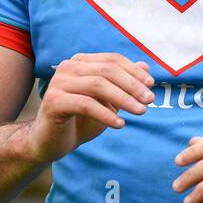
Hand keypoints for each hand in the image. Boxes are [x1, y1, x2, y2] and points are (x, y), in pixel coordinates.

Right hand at [22, 52, 154, 163]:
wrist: (51, 142)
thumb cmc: (81, 120)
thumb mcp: (107, 101)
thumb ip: (123, 83)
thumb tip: (145, 65)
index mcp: (80, 62)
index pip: (112, 60)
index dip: (134, 71)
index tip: (152, 84)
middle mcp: (68, 67)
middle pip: (107, 70)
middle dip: (132, 85)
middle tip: (150, 100)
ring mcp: (58, 83)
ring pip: (98, 85)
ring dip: (123, 99)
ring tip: (140, 111)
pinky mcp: (53, 101)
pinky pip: (86, 104)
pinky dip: (106, 114)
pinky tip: (120, 124)